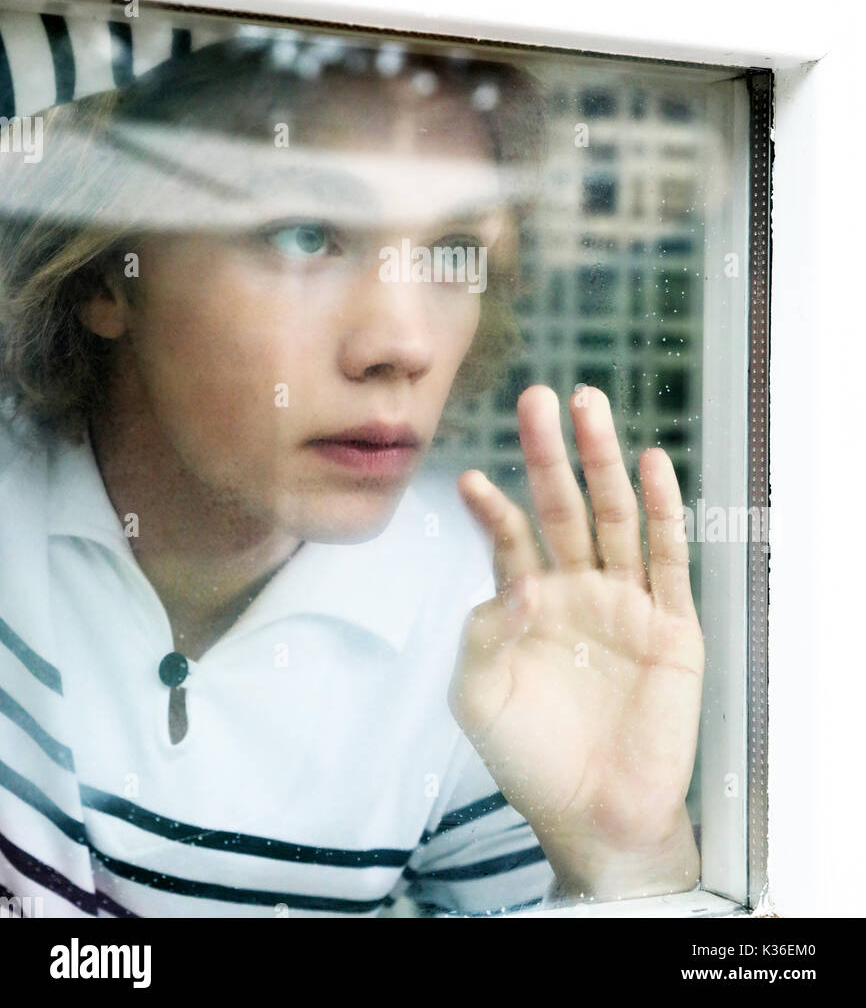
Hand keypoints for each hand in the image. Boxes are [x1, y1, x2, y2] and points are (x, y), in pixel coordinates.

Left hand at [448, 383, 703, 899]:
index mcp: (528, 602)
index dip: (491, 506)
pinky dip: (662, 509)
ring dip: (602, 460)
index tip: (469, 478)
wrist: (595, 816)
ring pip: (614, 515)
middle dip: (549, 451)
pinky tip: (651, 463)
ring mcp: (625, 602)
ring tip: (588, 406)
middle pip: (563, 505)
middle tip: (537, 397)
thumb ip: (479, 638)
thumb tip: (506, 586)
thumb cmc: (530, 759)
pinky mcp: (670, 623)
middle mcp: (577, 589)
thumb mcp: (478, 699)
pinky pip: (667, 557)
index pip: (510, 537)